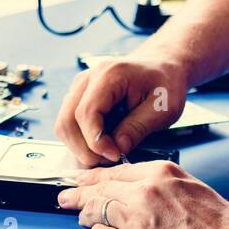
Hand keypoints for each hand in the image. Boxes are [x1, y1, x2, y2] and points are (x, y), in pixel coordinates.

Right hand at [54, 53, 188, 165]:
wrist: (161, 67)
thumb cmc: (164, 84)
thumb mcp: (163, 109)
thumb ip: (138, 129)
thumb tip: (115, 150)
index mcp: (110, 75)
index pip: (86, 113)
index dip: (96, 141)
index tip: (114, 156)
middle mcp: (88, 78)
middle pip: (67, 121)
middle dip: (84, 149)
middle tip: (107, 161)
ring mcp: (80, 87)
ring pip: (64, 124)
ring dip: (80, 146)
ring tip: (106, 154)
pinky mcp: (78, 96)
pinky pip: (69, 123)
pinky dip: (81, 140)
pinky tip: (102, 145)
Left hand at [56, 160, 228, 228]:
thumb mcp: (195, 189)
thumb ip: (165, 184)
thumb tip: (142, 186)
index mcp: (162, 173)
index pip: (117, 170)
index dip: (95, 176)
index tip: (86, 179)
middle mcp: (144, 192)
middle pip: (100, 188)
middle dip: (79, 192)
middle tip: (65, 195)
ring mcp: (135, 219)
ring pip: (96, 210)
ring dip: (85, 213)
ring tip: (78, 215)